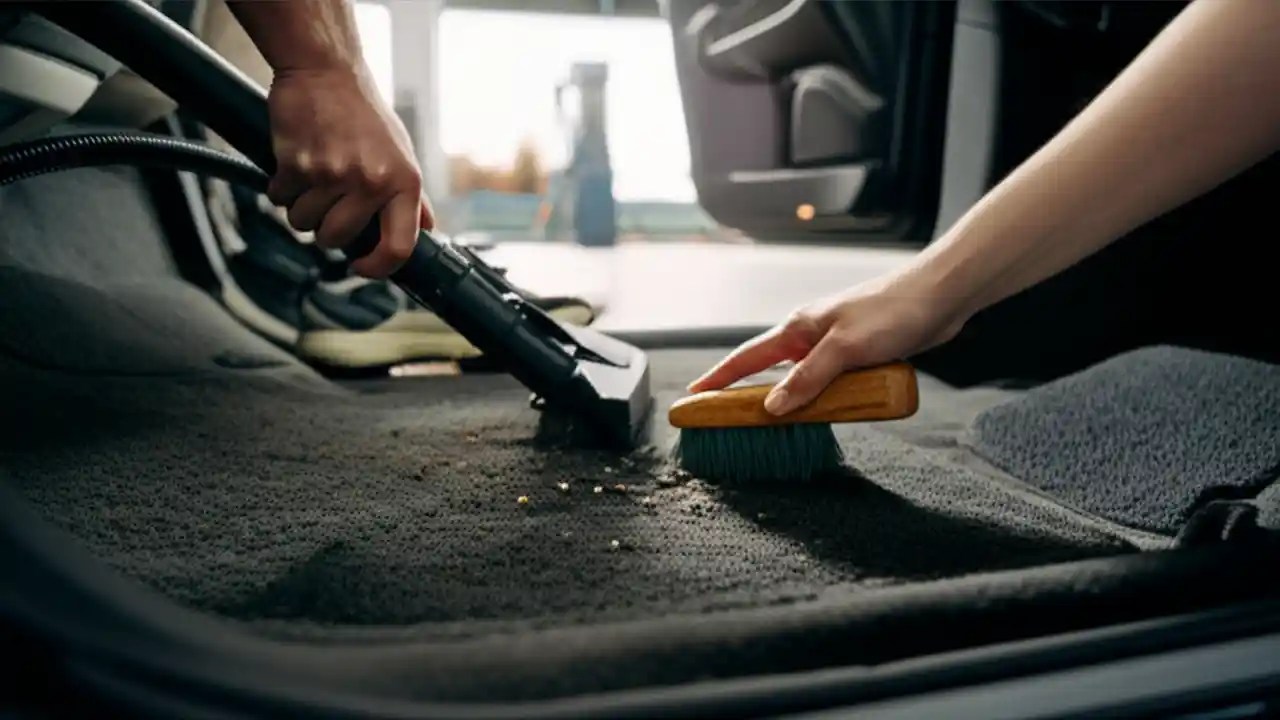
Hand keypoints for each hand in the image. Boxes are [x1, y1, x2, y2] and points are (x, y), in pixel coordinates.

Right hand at [265, 67, 433, 277]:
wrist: (324, 70)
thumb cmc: (363, 111)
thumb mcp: (401, 152)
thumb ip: (411, 196)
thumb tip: (425, 229)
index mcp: (404, 182)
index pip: (398, 247)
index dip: (378, 267)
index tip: (361, 266)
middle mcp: (372, 181)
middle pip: (337, 239)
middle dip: (326, 230)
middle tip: (327, 205)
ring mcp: (333, 174)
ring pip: (305, 223)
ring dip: (301, 209)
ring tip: (311, 178)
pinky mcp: (297, 165)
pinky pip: (280, 199)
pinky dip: (281, 189)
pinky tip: (293, 164)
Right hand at [688, 269, 965, 414]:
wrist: (940, 297)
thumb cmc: (892, 312)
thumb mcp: (845, 349)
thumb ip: (808, 379)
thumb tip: (773, 409)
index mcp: (798, 328)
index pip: (747, 358)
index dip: (719, 378)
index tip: (694, 396)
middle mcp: (810, 336)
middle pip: (770, 372)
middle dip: (750, 396)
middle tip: (730, 422)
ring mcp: (833, 346)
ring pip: (802, 381)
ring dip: (793, 402)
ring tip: (777, 428)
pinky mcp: (857, 356)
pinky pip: (829, 384)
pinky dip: (822, 400)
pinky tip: (826, 413)